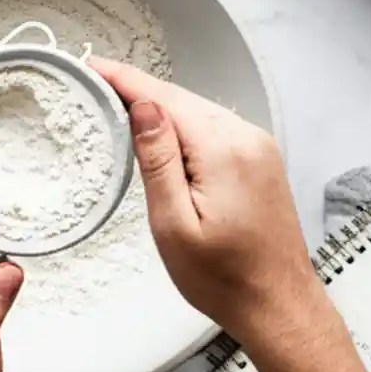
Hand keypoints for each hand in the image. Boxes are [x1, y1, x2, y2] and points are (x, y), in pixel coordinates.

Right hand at [90, 58, 318, 340]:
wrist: (278, 304)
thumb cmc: (224, 278)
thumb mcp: (173, 225)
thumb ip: (158, 161)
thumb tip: (144, 108)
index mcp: (224, 151)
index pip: (165, 98)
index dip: (125, 79)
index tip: (93, 67)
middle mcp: (247, 138)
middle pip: (182, 99)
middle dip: (139, 88)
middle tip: (96, 82)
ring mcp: (258, 147)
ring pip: (199, 110)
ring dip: (161, 106)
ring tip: (119, 102)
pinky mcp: (261, 159)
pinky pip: (215, 126)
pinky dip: (185, 122)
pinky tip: (163, 132)